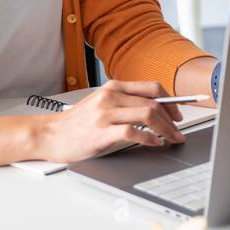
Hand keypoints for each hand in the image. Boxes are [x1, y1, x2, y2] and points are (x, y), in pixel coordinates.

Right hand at [34, 80, 184, 163]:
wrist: (50, 135)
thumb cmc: (77, 123)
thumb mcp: (102, 104)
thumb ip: (125, 103)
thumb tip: (157, 110)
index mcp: (113, 87)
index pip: (152, 87)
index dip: (171, 100)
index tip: (179, 113)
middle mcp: (110, 96)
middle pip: (154, 102)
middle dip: (172, 119)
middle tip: (179, 131)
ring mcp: (105, 113)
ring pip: (148, 114)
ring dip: (166, 128)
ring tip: (172, 138)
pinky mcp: (102, 131)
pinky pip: (134, 132)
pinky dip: (150, 138)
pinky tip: (154, 143)